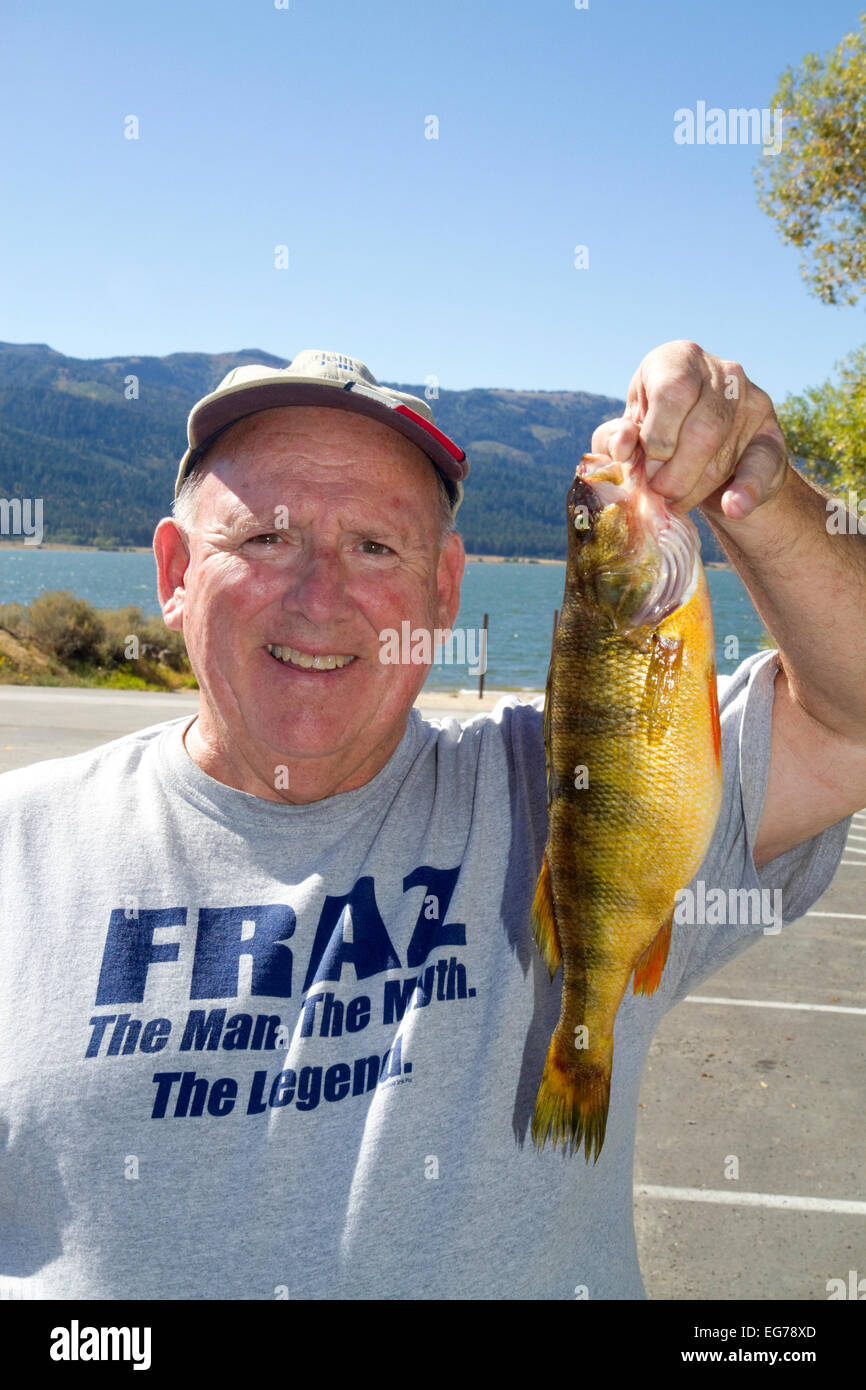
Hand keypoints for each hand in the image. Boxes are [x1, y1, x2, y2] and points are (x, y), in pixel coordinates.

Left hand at [590, 340, 788, 520]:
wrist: (698, 459)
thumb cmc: (653, 439)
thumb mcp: (624, 436)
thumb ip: (613, 439)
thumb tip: (624, 444)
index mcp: (677, 359)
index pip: (674, 391)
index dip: (657, 436)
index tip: (646, 464)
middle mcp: (719, 371)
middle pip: (701, 427)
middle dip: (673, 471)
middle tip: (659, 491)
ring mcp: (751, 401)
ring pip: (722, 449)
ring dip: (693, 486)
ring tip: (676, 501)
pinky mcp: (772, 436)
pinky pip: (762, 464)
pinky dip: (746, 490)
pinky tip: (733, 506)